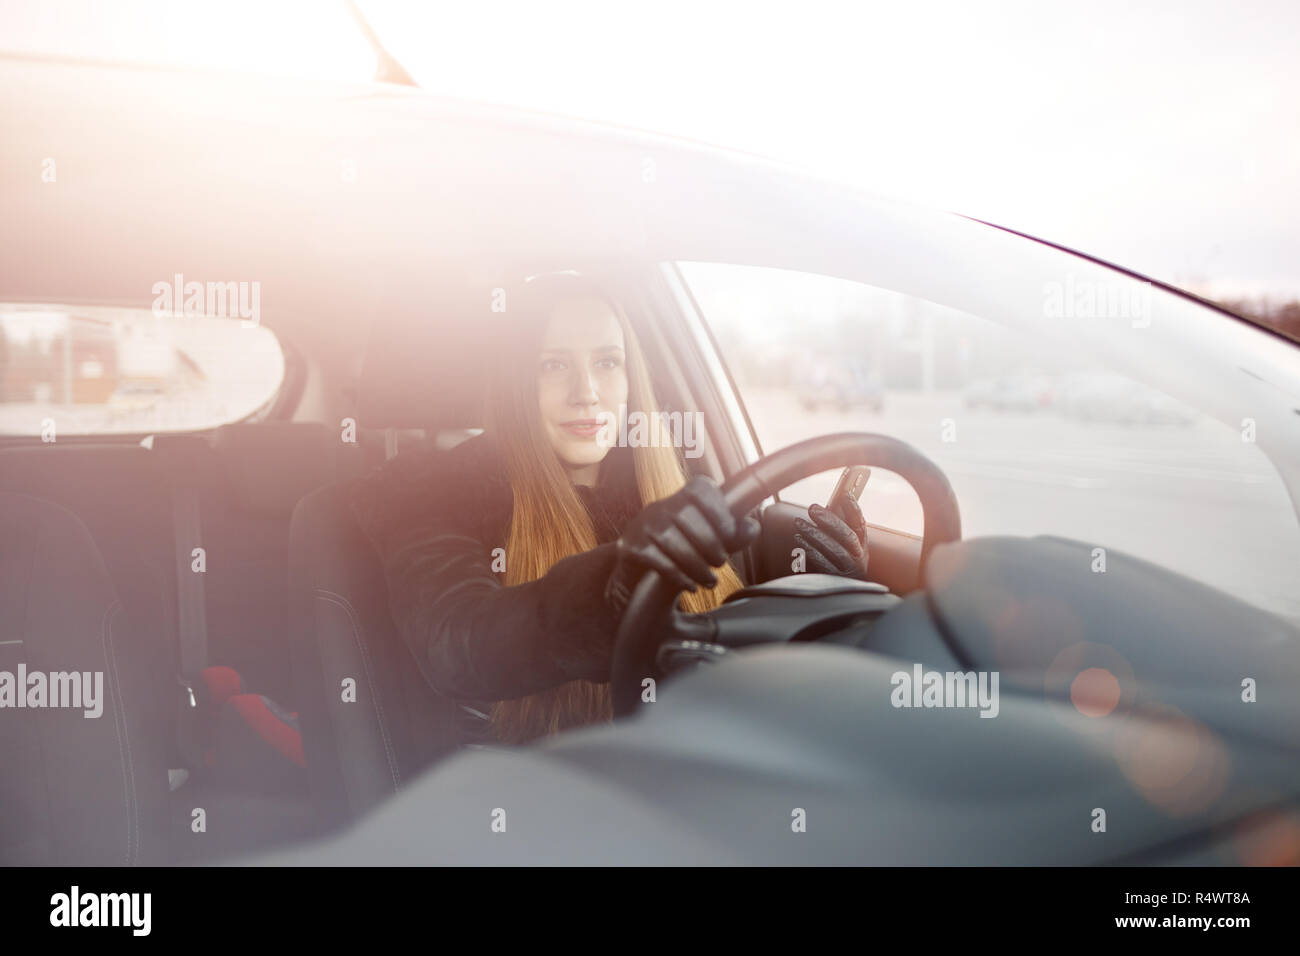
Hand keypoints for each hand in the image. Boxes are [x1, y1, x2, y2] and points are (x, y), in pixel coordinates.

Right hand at [606, 475, 759, 609]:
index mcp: (683, 496)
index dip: (719, 512)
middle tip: (720, 563)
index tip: (730, 535)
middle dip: (709, 543)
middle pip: (685, 515)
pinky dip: (678, 575)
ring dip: (696, 565)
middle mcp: (660, 505)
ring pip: (671, 539)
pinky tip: (690, 585)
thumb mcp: (710, 539)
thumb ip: (732, 534)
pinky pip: (656, 559)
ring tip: (709, 580)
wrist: (643, 570)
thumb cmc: (682, 550)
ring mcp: (641, 525)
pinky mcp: (630, 546)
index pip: (701, 490)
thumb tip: (752, 527)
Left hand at [793, 495, 867, 577]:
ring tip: (799, 523)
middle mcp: (860, 557)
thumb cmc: (840, 565)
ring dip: (815, 534)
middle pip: (848, 536)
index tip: (845, 494)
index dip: (855, 509)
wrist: (844, 596)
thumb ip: (837, 531)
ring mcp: (849, 570)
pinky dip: (811, 551)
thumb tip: (823, 510)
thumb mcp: (844, 549)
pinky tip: (800, 541)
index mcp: (862, 545)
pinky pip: (823, 564)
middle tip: (812, 508)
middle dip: (830, 520)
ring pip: (835, 549)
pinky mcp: (836, 581)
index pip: (861, 524)